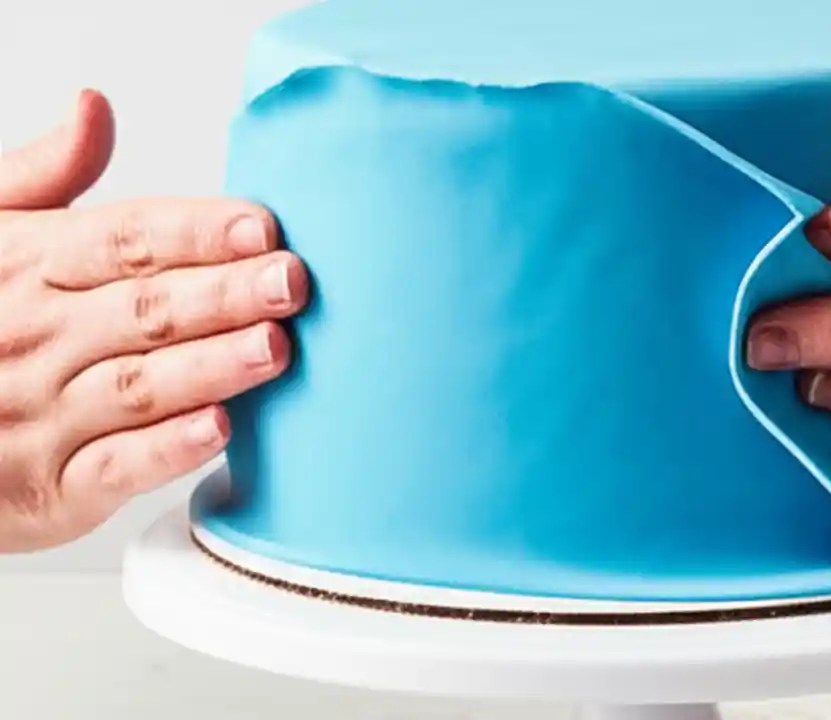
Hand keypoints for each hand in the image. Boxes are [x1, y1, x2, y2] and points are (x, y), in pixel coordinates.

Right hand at [0, 91, 307, 551]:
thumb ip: (45, 176)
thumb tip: (95, 105)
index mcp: (26, 267)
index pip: (123, 241)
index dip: (195, 232)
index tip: (263, 226)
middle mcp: (35, 337)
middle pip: (143, 310)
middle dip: (223, 295)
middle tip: (292, 282)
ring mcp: (41, 415)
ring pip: (138, 387)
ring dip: (210, 367)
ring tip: (275, 347)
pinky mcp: (53, 489)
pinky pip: (115, 468)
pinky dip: (166, 451)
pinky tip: (220, 430)